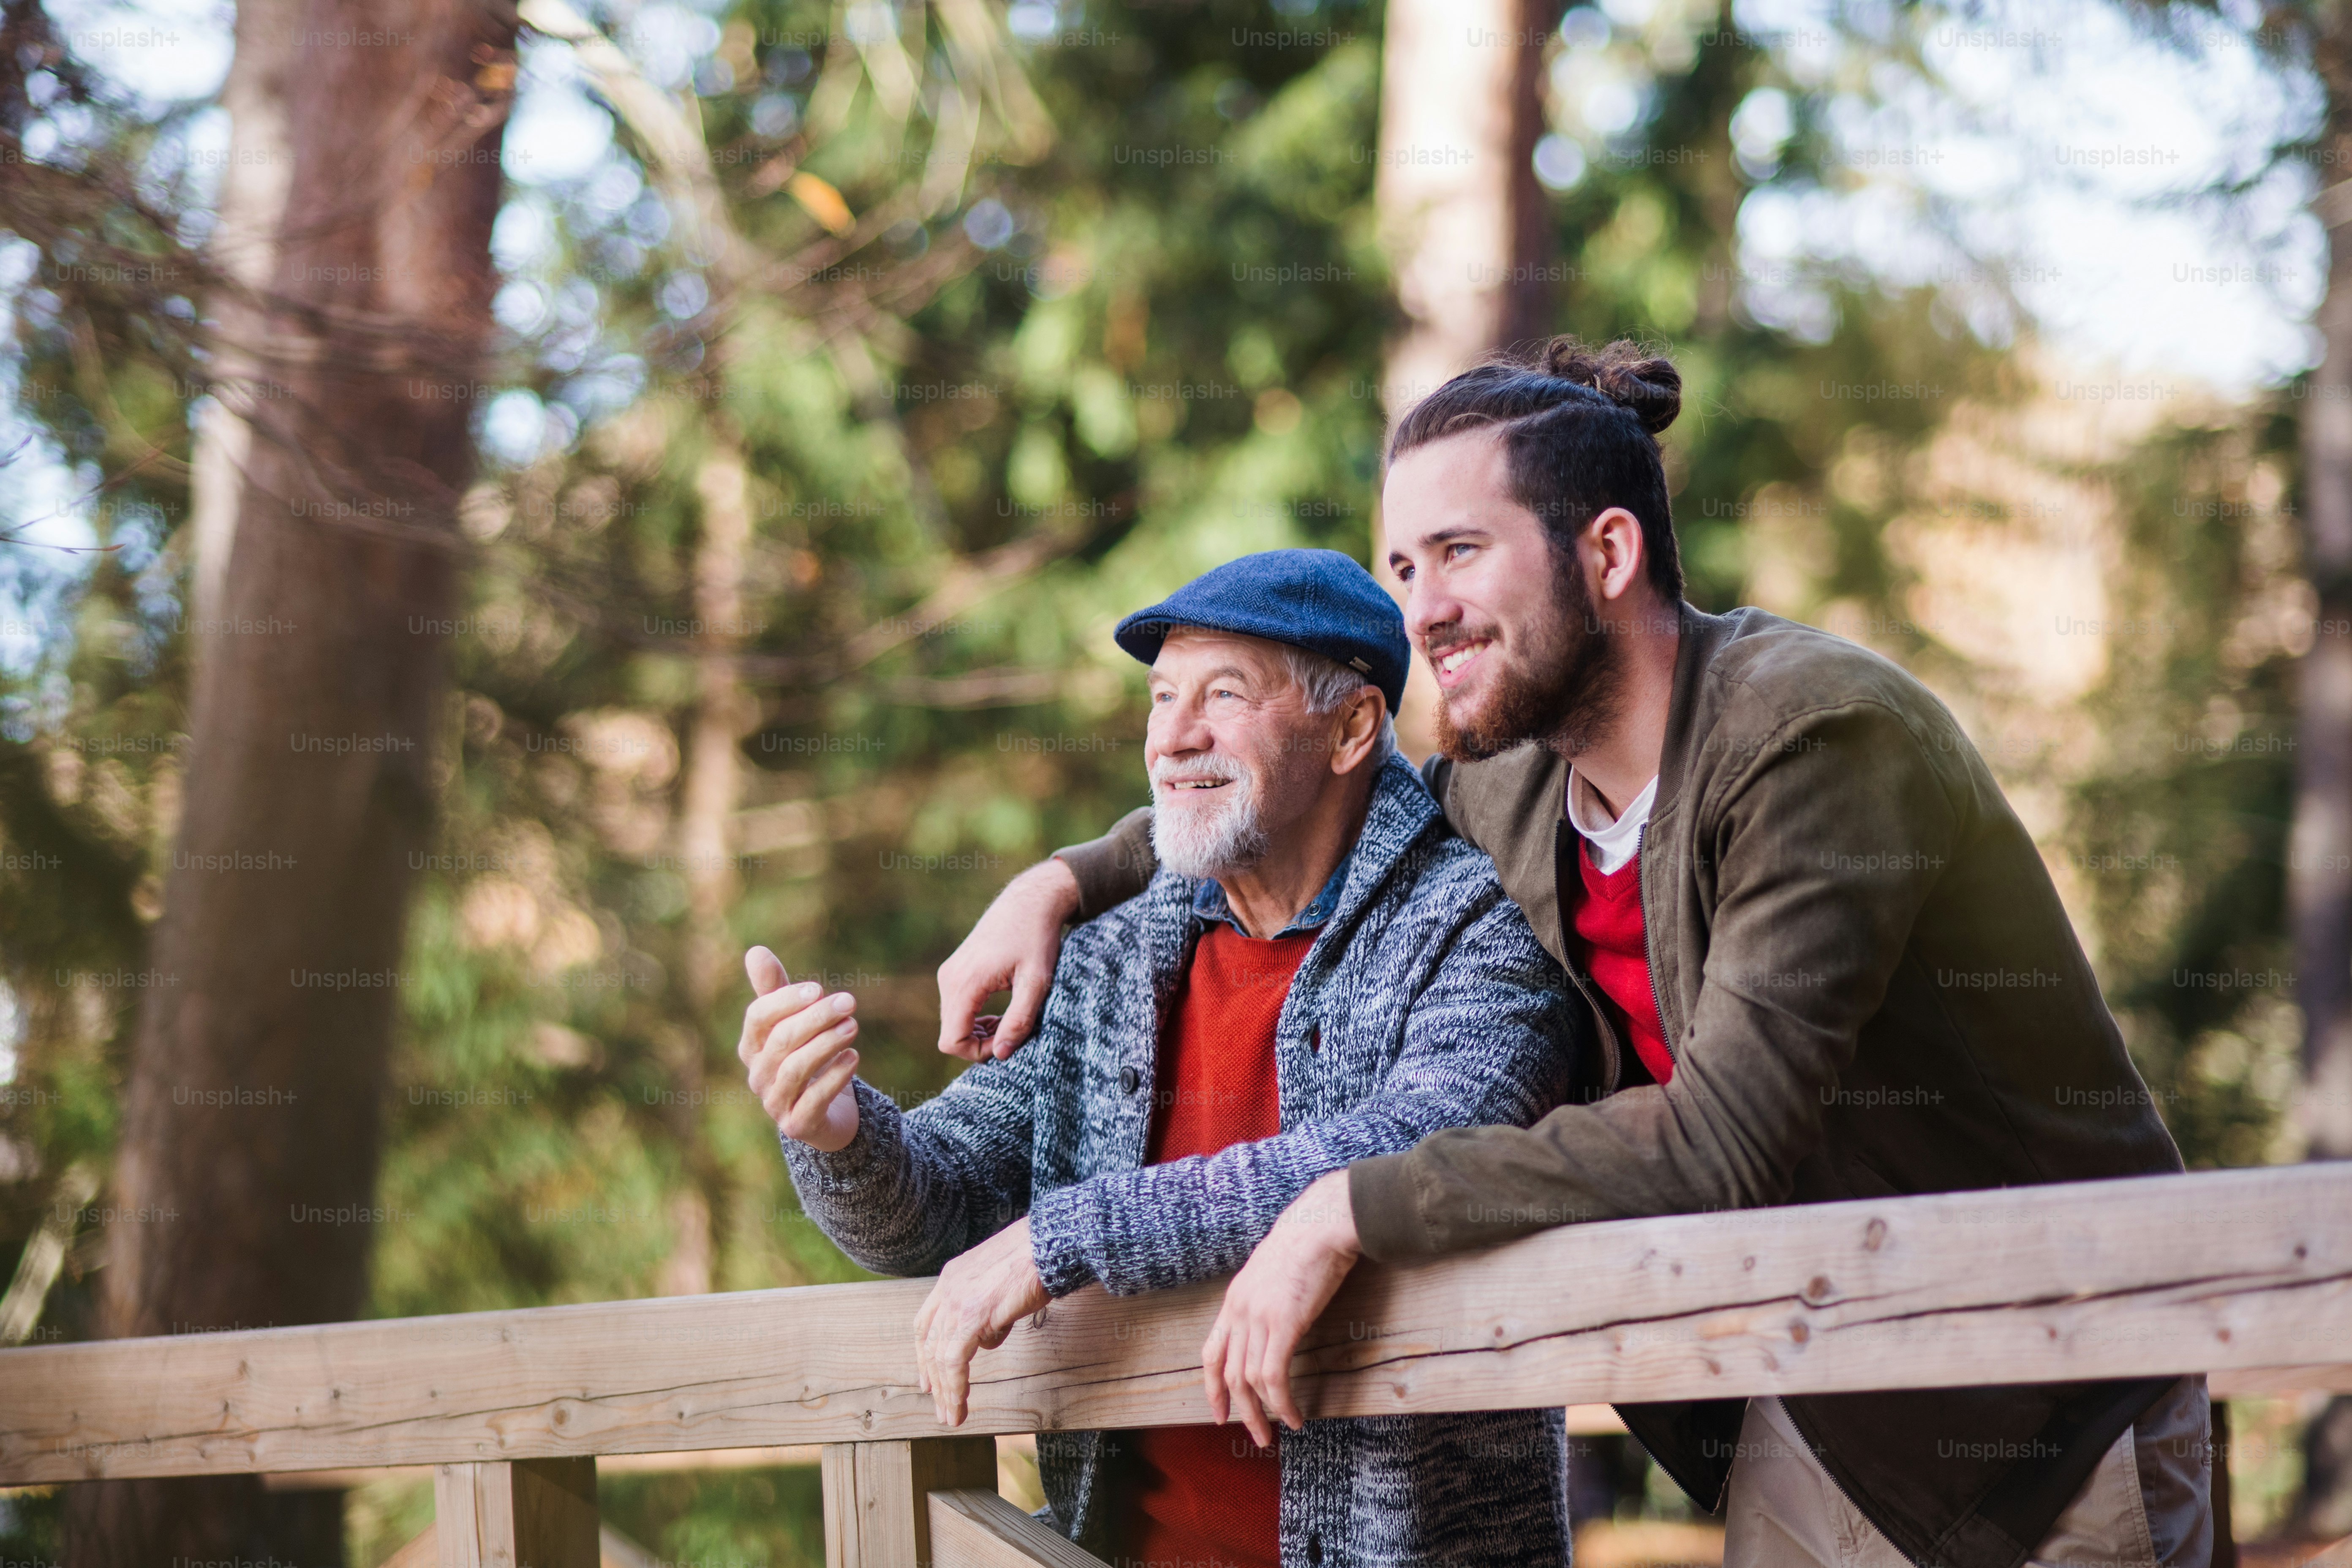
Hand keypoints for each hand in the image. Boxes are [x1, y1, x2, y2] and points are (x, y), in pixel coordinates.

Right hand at [740, 946, 861, 1151]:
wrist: (825, 1113)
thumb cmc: (805, 1057)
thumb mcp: (792, 1022)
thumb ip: (775, 990)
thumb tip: (755, 951)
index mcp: (752, 1046)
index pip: (758, 1017)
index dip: (786, 1000)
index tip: (819, 987)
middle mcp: (758, 1075)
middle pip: (781, 1041)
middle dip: (816, 1018)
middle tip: (849, 1001)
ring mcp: (775, 1102)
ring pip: (795, 1069)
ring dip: (827, 1043)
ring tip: (853, 1025)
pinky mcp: (797, 1125)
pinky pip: (813, 1100)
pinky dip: (834, 1077)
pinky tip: (853, 1057)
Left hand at [914, 1217, 1048, 1425]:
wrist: (1049, 1244)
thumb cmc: (1036, 1258)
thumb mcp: (1002, 1282)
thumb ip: (989, 1308)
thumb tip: (988, 1336)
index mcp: (951, 1276)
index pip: (927, 1321)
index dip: (925, 1351)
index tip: (928, 1378)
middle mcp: (947, 1287)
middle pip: (928, 1341)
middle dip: (933, 1378)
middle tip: (938, 1405)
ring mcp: (957, 1301)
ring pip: (939, 1357)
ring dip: (945, 1391)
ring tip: (951, 1416)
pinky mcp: (973, 1316)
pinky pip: (955, 1361)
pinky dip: (955, 1387)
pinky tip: (960, 1405)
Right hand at [936, 857, 1079, 1061]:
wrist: (1030, 902)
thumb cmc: (1037, 938)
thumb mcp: (1037, 983)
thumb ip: (1019, 1020)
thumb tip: (1001, 1054)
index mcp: (965, 983)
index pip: (952, 1041)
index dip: (978, 1052)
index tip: (1007, 1042)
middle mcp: (949, 978)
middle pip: (950, 1034)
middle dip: (980, 1042)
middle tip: (1013, 1031)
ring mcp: (948, 973)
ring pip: (952, 1022)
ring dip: (978, 1030)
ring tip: (1010, 1019)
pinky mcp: (954, 970)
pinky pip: (955, 1007)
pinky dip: (974, 1016)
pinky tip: (999, 1009)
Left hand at [1201, 1169, 1361, 1447]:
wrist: (1321, 1224)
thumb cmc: (1307, 1243)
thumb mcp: (1273, 1272)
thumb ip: (1266, 1298)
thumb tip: (1274, 1319)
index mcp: (1234, 1299)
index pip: (1211, 1352)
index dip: (1212, 1386)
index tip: (1220, 1412)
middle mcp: (1239, 1310)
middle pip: (1229, 1373)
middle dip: (1240, 1410)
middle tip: (1256, 1435)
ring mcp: (1259, 1317)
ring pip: (1249, 1380)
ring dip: (1263, 1413)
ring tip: (1278, 1430)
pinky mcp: (1283, 1323)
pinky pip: (1274, 1375)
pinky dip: (1282, 1402)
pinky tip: (1294, 1415)